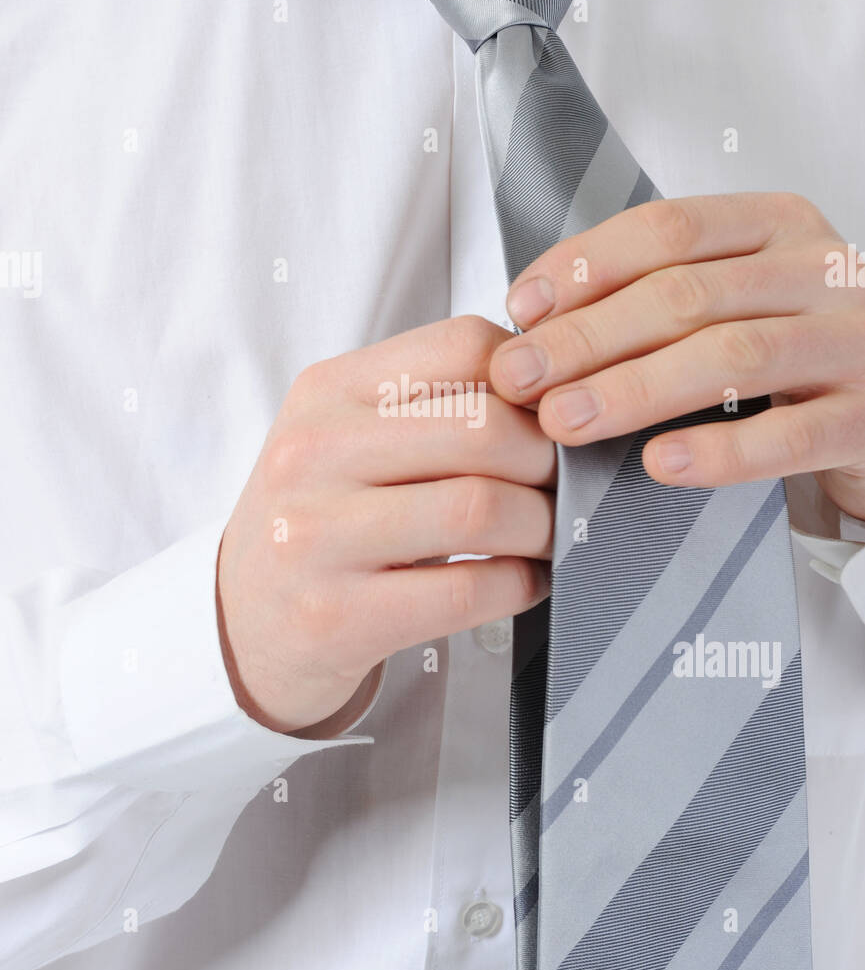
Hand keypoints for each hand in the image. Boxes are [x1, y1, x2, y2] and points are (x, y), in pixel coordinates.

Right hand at [217, 316, 553, 735]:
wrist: (242, 623)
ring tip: (548, 534)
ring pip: (480, 509)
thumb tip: (556, 398)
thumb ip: (431, 406)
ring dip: (542, 526)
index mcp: (327, 390)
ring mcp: (316, 536)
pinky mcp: (335, 615)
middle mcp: (312, 452)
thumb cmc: (319, 520)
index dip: (534, 383)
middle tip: (566, 482)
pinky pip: (466, 590)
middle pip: (483, 428)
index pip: (463, 347)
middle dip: (549, 460)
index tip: (554, 417)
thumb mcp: (349, 438)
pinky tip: (523, 581)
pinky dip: (520, 585)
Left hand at [488, 193, 864, 519]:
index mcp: (776, 228)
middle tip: (521, 378)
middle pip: (685, 294)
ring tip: (566, 421)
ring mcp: (853, 342)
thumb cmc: (796, 353)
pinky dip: (720, 451)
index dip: (586, 267)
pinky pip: (790, 435)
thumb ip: (658, 294)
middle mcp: (819, 271)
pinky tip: (660, 464)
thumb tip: (537, 320)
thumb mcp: (736, 299)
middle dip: (588, 338)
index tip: (522, 309)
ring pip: (732, 357)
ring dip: (635, 390)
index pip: (667, 230)